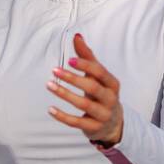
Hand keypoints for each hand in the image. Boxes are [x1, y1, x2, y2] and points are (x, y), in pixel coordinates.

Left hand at [46, 32, 122, 146]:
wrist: (114, 124)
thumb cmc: (102, 94)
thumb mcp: (98, 77)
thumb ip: (88, 57)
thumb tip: (77, 36)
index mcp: (112, 84)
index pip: (100, 72)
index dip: (85, 65)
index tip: (69, 60)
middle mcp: (110, 99)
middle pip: (92, 87)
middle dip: (72, 78)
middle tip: (54, 70)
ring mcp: (103, 114)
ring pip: (83, 104)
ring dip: (65, 94)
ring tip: (49, 85)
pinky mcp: (93, 128)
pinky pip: (77, 122)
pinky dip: (62, 116)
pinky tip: (50, 109)